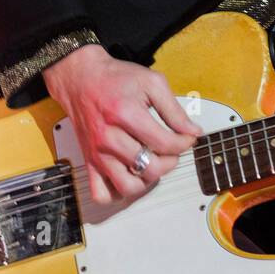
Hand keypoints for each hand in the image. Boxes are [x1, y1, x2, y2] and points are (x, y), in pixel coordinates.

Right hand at [43, 43, 201, 204]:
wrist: (81, 79)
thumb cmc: (116, 79)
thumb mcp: (152, 83)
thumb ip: (174, 109)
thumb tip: (192, 132)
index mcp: (126, 114)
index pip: (164, 143)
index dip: (184, 143)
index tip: (189, 137)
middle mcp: (109, 138)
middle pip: (150, 168)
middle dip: (171, 161)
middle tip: (173, 149)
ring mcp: (97, 153)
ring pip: (128, 187)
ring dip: (148, 180)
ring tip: (154, 162)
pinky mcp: (89, 162)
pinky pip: (101, 194)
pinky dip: (118, 193)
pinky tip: (131, 175)